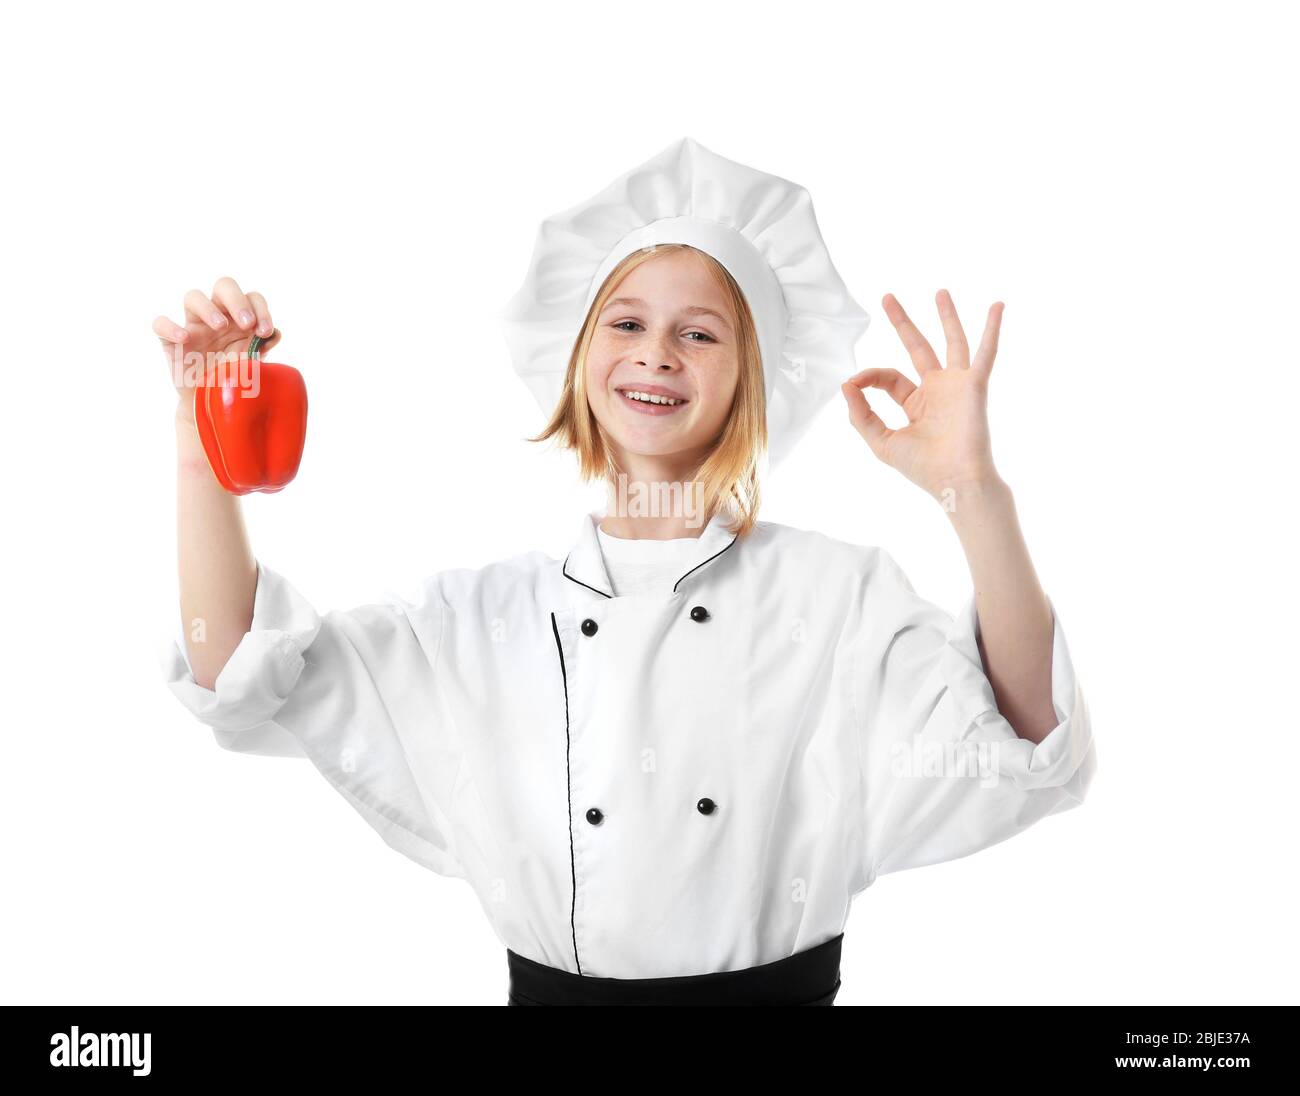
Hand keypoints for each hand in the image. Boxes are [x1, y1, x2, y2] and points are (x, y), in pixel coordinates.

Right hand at [153, 275, 281, 425]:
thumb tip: (275, 333)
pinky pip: (161, 324)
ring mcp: (193, 326)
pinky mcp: (170, 341)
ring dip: (208, 308)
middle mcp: (217, 316)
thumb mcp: (253, 365)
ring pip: (192, 297)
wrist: (212, 406)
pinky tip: (185, 338)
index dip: (261, 309)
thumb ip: (264, 347)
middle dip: (237, 300)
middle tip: (247, 323)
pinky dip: (170, 327)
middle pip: (224, 286)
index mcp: (241, 319)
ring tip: (220, 327)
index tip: (264, 332)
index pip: (252, 298)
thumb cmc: (234, 379)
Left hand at [841, 290, 1003, 499]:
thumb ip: (861, 415)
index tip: (851, 382)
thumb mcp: (881, 441)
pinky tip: (997, 306)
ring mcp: (957, 385)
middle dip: (902, 323)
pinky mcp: (974, 385)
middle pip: (917, 347)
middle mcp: (937, 390)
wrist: (954, 481)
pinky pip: (985, 352)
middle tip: (887, 298)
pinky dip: (992, 329)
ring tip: (939, 292)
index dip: (868, 377)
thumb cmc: (923, 467)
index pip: (889, 377)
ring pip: (951, 341)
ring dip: (945, 316)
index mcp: (916, 403)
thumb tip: (846, 385)